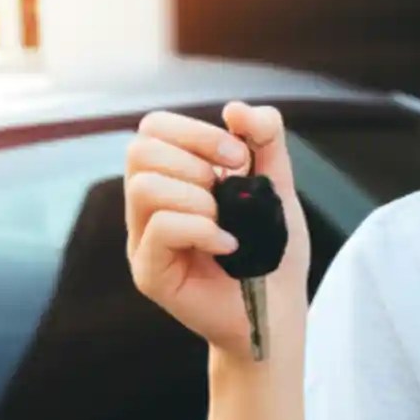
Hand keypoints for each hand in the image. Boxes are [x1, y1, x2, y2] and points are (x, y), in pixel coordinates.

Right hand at [125, 101, 311, 361]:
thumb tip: (234, 109)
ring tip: (227, 222)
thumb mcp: (276, 184)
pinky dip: (203, 229)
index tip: (239, 157)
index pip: (153, 128)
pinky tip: (229, 246)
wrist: (279, 311)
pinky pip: (161, 229)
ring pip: (144, 187)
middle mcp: (148, 206)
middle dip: (195, 160)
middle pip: (140, 150)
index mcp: (172, 177)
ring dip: (197, 197)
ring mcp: (144, 240)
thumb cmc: (273, 248)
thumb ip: (265, 139)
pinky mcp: (149, 273)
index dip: (195, 131)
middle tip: (231, 190)